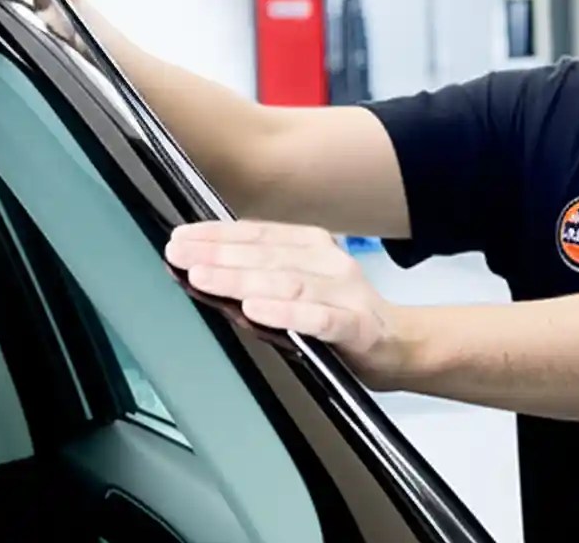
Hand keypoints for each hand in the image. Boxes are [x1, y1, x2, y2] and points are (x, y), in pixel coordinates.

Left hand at [163, 220, 411, 386]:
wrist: (397, 345)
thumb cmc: (338, 315)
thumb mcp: (295, 289)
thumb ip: (254, 279)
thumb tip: (199, 269)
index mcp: (312, 245)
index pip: (257, 234)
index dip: (216, 235)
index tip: (180, 238)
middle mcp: (329, 262)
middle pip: (267, 256)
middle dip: (218, 256)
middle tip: (181, 256)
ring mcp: (344, 292)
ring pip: (287, 283)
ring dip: (242, 280)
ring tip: (204, 278)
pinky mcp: (356, 326)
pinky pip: (318, 318)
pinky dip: (285, 313)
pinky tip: (256, 310)